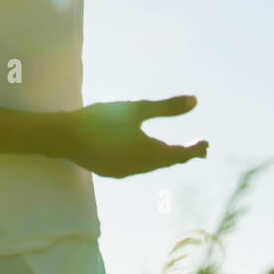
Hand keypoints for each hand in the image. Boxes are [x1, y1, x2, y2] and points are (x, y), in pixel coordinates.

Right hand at [54, 95, 207, 177]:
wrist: (66, 138)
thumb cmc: (102, 119)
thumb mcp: (136, 109)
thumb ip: (166, 107)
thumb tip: (196, 101)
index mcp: (150, 154)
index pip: (180, 154)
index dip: (195, 149)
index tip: (206, 145)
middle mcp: (141, 168)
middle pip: (167, 162)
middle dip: (182, 155)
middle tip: (197, 150)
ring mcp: (124, 172)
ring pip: (151, 166)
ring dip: (165, 158)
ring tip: (172, 151)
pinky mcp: (111, 171)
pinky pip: (137, 168)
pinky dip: (147, 161)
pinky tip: (141, 155)